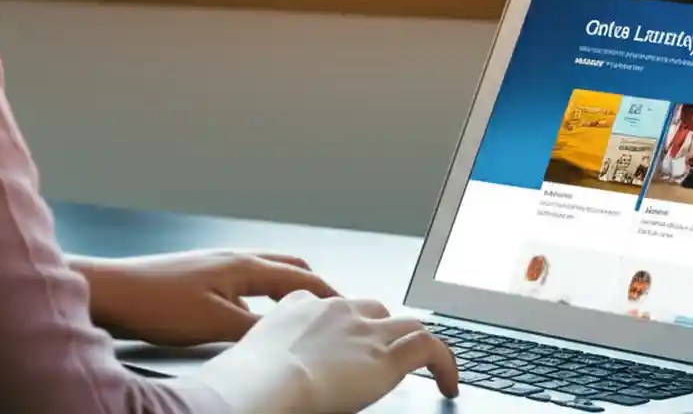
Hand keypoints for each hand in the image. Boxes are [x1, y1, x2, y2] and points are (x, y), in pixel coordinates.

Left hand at [70, 250, 337, 346]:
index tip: (348, 307)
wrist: (112, 290)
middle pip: (289, 267)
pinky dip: (263, 294)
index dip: (329, 294)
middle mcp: (235, 257)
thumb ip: (255, 329)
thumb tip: (286, 337)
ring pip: (266, 272)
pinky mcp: (200, 274)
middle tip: (331, 307)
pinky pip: (246, 280)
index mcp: (245, 266)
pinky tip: (252, 314)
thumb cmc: (157, 302)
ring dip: (288, 289)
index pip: (302, 279)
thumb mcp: (214, 324)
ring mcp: (216, 263)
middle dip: (315, 286)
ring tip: (299, 311)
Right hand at [197, 291, 458, 412]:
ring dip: (415, 343)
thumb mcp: (250, 362)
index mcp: (296, 308)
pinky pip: (430, 348)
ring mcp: (363, 329)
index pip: (324, 305)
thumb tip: (256, 386)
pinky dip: (445, 364)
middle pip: (370, 309)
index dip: (338, 323)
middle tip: (383, 355)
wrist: (261, 387)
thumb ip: (264, 363)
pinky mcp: (386, 355)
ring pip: (405, 323)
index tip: (342, 341)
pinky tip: (448, 384)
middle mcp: (335, 310)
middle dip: (379, 329)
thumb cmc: (244, 384)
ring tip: (427, 366)